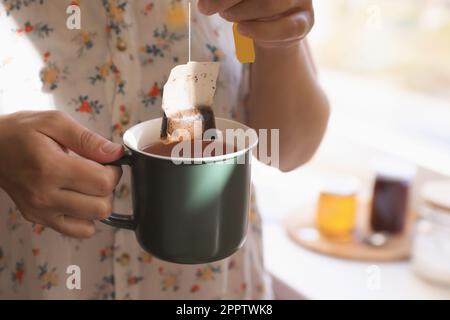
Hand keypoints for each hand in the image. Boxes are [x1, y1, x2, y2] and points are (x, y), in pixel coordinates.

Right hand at [0, 111, 122, 237]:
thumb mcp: (55, 122)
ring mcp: (41, 212)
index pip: (102, 183)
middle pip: (101, 207)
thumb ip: (88, 139)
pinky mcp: (39, 219)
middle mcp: (45, 196)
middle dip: (108, 188)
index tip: (107, 162)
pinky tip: (79, 199)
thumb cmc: (21, 132)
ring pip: (93, 221)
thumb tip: (116, 153)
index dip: (114, 171)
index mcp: (50, 168)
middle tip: (99, 173)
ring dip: (99, 203)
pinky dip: (87, 218)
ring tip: (87, 185)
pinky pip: (78, 231)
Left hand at [198, 0, 313, 47]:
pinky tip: (242, 29)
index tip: (203, 1)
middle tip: (206, 8)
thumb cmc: (251, 4)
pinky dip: (259, 30)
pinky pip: (284, 28)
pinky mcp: (305, 21)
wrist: (274, 30)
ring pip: (270, 4)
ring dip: (240, 13)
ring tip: (226, 17)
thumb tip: (205, 1)